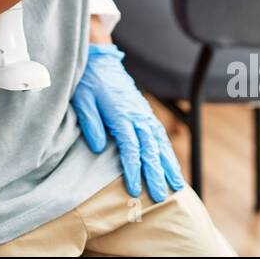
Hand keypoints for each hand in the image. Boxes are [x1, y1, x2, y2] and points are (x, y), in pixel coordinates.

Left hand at [73, 44, 185, 202]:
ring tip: (177, 186)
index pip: (131, 147)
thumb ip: (92, 124)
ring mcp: (144, 114)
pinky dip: (168, 151)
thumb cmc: (89, 82)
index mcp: (121, 114)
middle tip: (161, 197)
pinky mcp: (146, 113)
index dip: (133, 169)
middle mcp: (137, 115)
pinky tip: (172, 165)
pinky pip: (160, 134)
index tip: (135, 190)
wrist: (101, 61)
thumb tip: (100, 148)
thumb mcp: (83, 101)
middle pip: (150, 149)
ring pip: (161, 143)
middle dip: (156, 175)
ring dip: (169, 165)